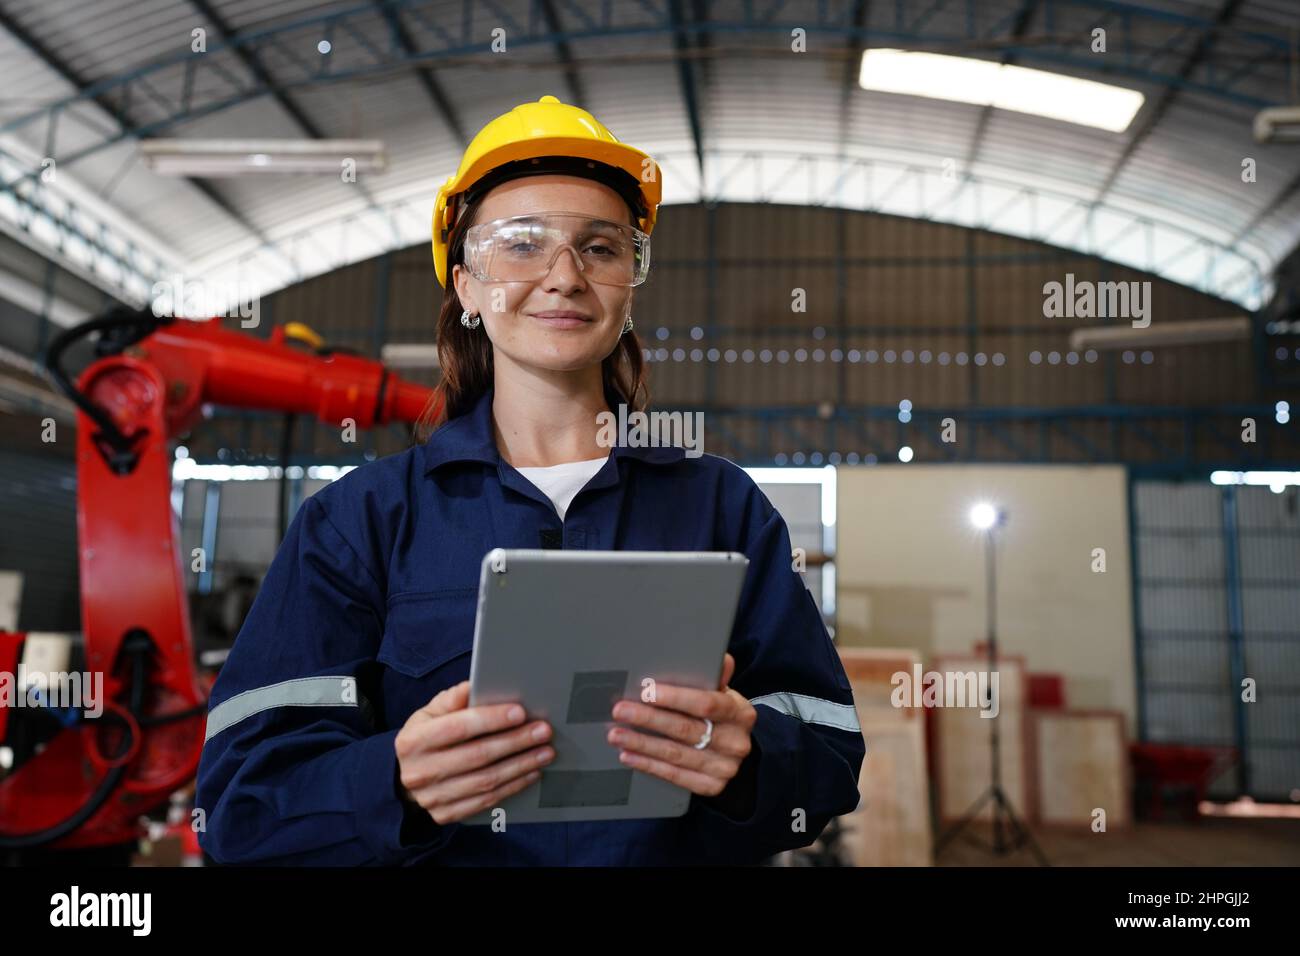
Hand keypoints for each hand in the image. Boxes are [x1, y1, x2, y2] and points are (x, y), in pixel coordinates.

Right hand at [395, 681, 553, 824]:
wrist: (405, 777)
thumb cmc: (425, 738)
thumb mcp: (429, 714)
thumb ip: (452, 700)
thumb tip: (474, 687)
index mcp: (413, 741)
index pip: (458, 728)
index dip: (491, 720)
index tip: (520, 712)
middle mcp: (420, 772)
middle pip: (477, 756)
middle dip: (515, 742)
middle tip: (543, 731)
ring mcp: (432, 798)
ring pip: (485, 782)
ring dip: (521, 766)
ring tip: (544, 752)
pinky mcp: (445, 815)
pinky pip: (486, 801)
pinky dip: (513, 786)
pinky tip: (531, 773)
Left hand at [606, 653, 756, 797]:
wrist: (735, 748)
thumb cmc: (721, 714)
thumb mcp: (723, 693)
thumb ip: (715, 676)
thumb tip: (718, 656)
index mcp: (739, 713)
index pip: (705, 704)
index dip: (674, 697)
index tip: (646, 691)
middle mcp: (735, 742)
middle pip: (685, 729)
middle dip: (648, 718)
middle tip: (620, 711)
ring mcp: (724, 768)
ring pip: (675, 754)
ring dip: (641, 743)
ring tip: (616, 734)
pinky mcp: (711, 787)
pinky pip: (674, 776)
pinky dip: (648, 765)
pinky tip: (629, 756)